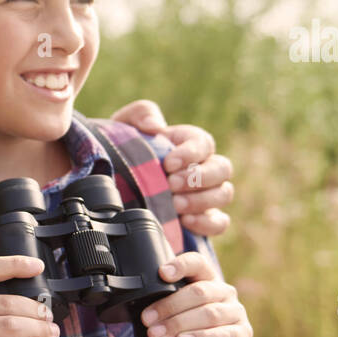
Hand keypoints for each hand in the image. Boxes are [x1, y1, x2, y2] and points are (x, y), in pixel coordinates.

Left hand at [110, 100, 233, 236]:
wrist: (113, 182)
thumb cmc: (124, 151)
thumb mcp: (125, 125)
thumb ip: (141, 114)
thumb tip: (156, 125)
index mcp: (190, 143)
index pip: (204, 144)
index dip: (191, 153)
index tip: (168, 163)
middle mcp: (204, 167)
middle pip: (222, 169)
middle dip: (198, 178)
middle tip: (171, 185)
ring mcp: (206, 194)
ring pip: (223, 194)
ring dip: (201, 200)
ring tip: (174, 206)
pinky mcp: (202, 218)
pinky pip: (219, 222)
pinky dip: (206, 222)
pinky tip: (185, 221)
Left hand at [139, 251, 251, 336]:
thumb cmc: (187, 332)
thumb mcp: (174, 314)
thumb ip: (161, 302)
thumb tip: (129, 301)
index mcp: (207, 279)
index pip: (197, 263)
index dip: (180, 265)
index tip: (161, 273)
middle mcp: (224, 292)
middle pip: (198, 292)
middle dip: (168, 306)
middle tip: (147, 321)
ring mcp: (237, 313)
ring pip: (209, 313)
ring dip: (179, 324)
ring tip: (158, 336)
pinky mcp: (243, 336)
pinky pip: (224, 336)